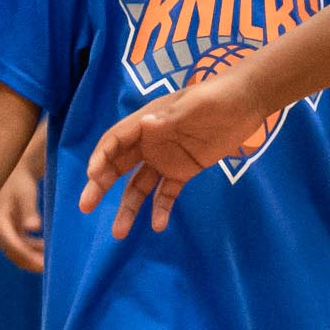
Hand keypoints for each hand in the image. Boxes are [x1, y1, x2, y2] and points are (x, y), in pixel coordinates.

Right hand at [0, 153, 45, 273]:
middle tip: (54, 269)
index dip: (27, 256)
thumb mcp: (26, 195)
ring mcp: (5, 237)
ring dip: (37, 259)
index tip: (44, 265)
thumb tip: (33, 228)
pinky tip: (53, 252)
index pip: (12, 245)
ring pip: (21, 255)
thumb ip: (29, 211)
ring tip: (58, 262)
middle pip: (16, 254)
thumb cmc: (21, 184)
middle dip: (34, 262)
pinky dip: (38, 253)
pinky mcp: (13, 237)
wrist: (16, 178)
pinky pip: (26, 250)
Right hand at [81, 65, 271, 236]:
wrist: (245, 102)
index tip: (94, 176)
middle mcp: (149, 142)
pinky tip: (157, 226)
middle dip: (100, 185)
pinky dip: (161, 208)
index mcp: (146, 122)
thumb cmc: (217, 96)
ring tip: (119, 233)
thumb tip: (147, 124)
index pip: (115, 141)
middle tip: (85, 206)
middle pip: (117, 166)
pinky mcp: (183, 170)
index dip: (102, 157)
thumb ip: (171, 117)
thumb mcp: (195, 104)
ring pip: (138, 186)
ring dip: (128, 207)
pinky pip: (166, 193)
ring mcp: (165, 158)